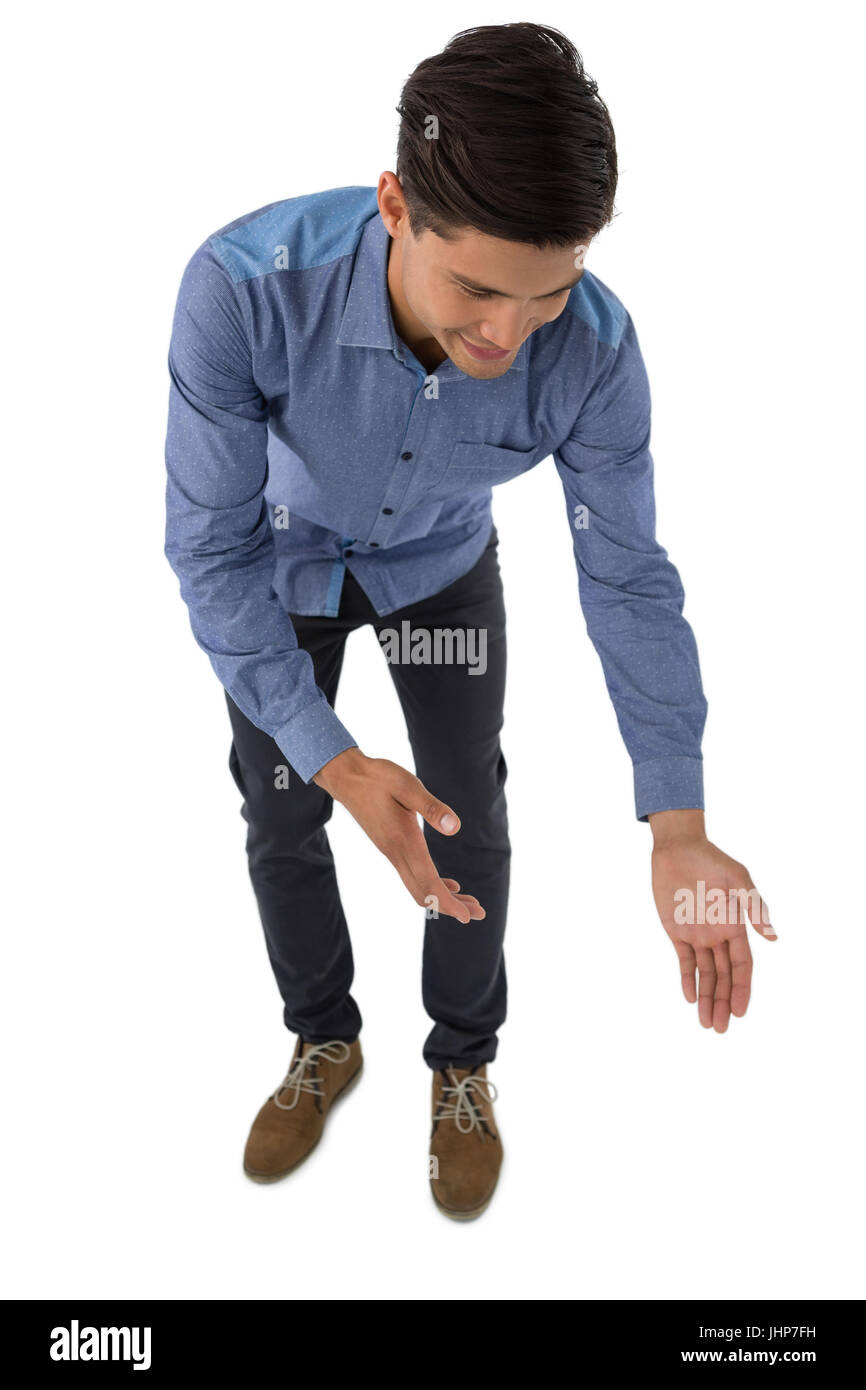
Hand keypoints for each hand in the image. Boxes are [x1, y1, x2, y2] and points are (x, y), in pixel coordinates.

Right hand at [313, 747, 484, 923]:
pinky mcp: (391, 848)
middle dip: (451, 907)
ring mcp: (392, 853)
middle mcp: (396, 853)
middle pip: (424, 892)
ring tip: (469, 902)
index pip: (428, 882)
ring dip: (443, 898)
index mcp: (404, 841)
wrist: (346, 778)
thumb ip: (431, 807)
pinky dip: (432, 886)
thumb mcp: (407, 785)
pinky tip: (449, 884)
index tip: (467, 916)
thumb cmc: (378, 778)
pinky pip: (412, 877)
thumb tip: (455, 828)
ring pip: (418, 887)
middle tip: (478, 913)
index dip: (448, 902)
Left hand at [649, 809, 775, 1032]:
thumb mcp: (738, 880)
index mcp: (735, 926)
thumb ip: (754, 907)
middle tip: (721, 1029)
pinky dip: (687, 979)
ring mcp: (697, 935)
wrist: (678, 849)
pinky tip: (690, 998)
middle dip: (722, 1003)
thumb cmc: (712, 861)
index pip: (742, 966)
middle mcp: (718, 935)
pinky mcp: (676, 931)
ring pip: (704, 974)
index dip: (741, 989)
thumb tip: (772, 938)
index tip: (740, 1011)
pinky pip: (683, 960)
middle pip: (723, 977)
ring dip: (706, 998)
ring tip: (707, 1024)